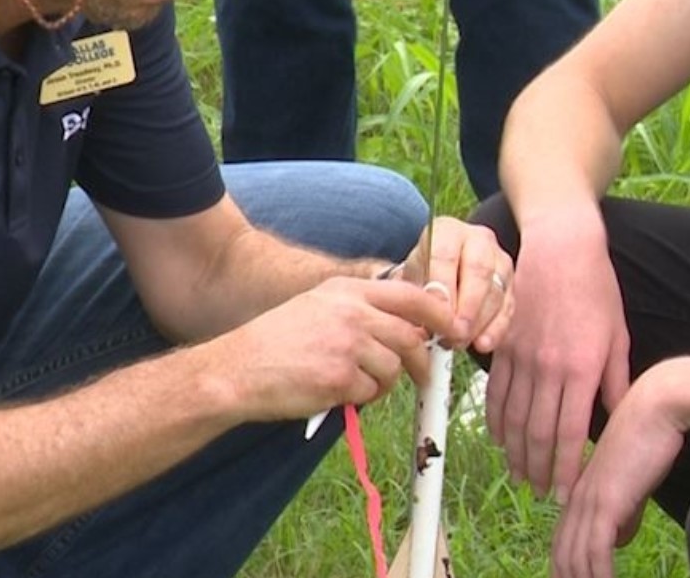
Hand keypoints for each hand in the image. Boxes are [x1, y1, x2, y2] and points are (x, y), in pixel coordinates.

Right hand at [221, 276, 454, 419]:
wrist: (237, 370)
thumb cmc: (277, 342)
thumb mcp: (319, 306)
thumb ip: (361, 310)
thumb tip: (409, 329)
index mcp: (347, 291)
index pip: (410, 296)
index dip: (438, 314)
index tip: (452, 329)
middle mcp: (351, 312)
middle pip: (410, 337)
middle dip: (420, 361)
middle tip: (423, 376)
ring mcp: (347, 344)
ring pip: (394, 368)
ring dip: (382, 384)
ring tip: (354, 385)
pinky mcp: (340, 377)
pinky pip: (371, 392)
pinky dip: (360, 399)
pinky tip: (336, 394)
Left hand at [400, 216, 514, 352]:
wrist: (438, 274)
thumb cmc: (422, 276)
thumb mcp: (410, 280)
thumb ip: (415, 298)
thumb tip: (423, 328)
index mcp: (446, 231)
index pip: (445, 256)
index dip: (442, 289)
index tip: (436, 318)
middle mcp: (477, 239)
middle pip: (478, 270)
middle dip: (466, 307)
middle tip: (454, 334)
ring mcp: (499, 259)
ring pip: (496, 290)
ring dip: (479, 322)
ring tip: (460, 342)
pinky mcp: (511, 282)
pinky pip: (508, 306)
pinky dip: (496, 328)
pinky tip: (482, 344)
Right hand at [486, 218, 630, 500]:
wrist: (560, 247)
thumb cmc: (597, 289)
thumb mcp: (618, 336)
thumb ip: (615, 382)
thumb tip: (617, 421)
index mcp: (583, 368)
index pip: (572, 433)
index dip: (567, 469)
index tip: (566, 495)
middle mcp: (549, 367)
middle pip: (540, 433)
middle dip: (540, 469)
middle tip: (542, 494)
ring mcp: (522, 356)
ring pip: (515, 418)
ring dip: (516, 452)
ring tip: (522, 475)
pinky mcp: (504, 344)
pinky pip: (496, 392)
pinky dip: (496, 420)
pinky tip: (500, 439)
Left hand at [551, 381, 682, 577]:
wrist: (656, 409)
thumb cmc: (649, 441)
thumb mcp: (632, 484)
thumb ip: (624, 513)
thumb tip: (617, 542)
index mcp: (578, 492)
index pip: (562, 542)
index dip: (564, 569)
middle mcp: (576, 498)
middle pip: (562, 555)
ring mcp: (588, 500)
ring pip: (576, 558)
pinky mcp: (606, 502)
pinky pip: (597, 551)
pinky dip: (600, 575)